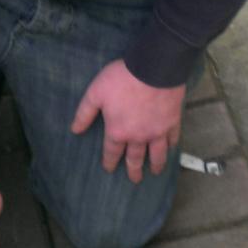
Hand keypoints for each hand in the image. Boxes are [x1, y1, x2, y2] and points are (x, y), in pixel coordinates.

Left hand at [71, 59, 184, 183]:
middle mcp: (138, 137)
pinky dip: (171, 145)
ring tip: (155, 172)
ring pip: (156, 154)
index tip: (109, 169)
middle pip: (135, 159)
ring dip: (155, 165)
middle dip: (133, 171)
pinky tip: (170, 149)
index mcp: (118, 131)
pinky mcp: (172, 122)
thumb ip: (85, 113)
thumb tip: (75, 130)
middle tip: (134, 179)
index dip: (109, 162)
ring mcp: (157, 131)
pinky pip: (172, 138)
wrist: (154, 68)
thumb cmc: (122, 79)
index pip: (112, 152)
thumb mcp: (96, 93)